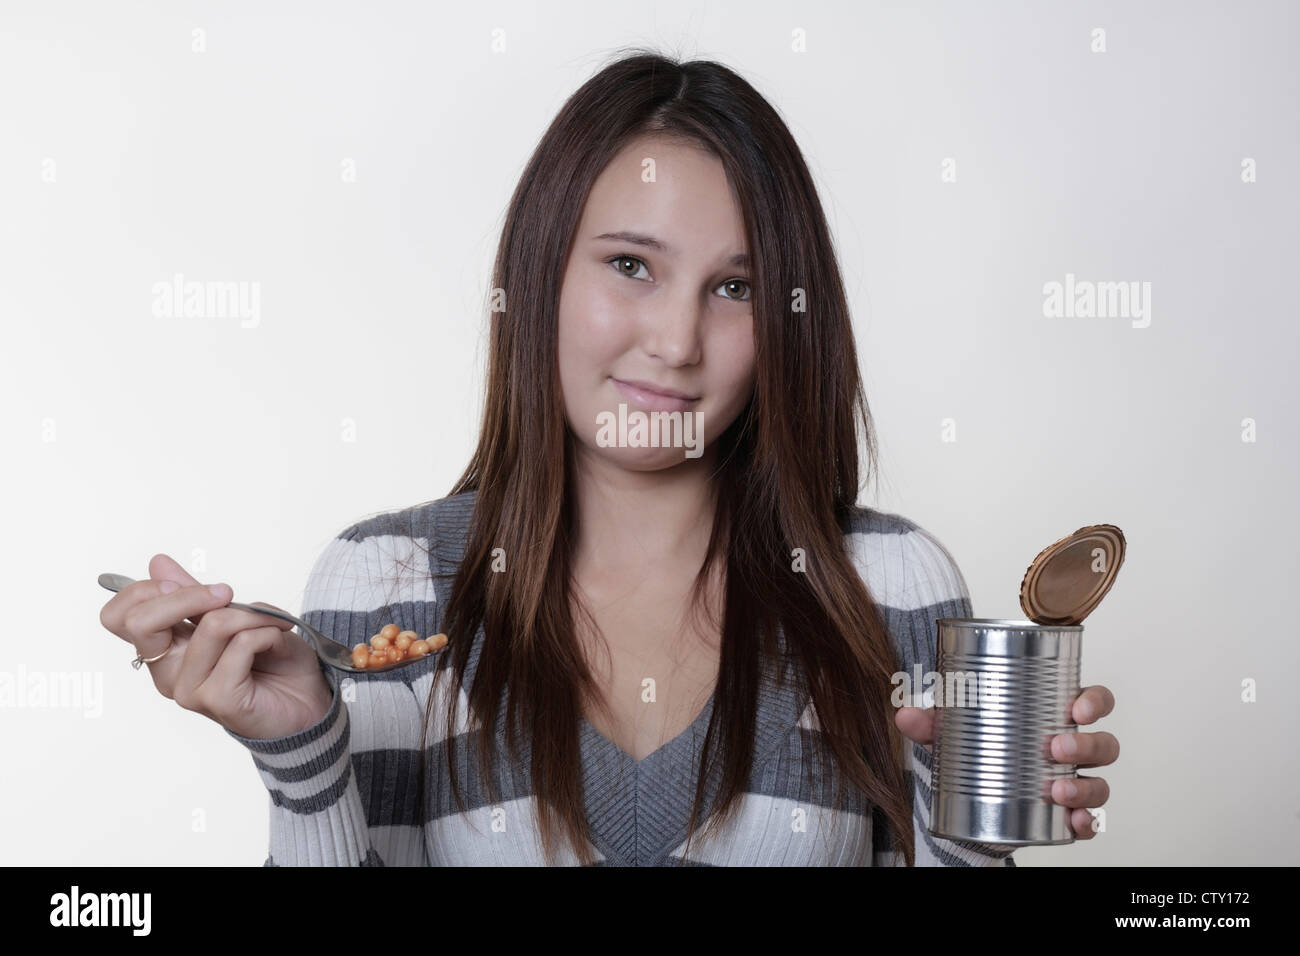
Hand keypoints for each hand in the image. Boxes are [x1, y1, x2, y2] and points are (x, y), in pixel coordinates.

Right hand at [99, 553, 334, 738]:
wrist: (307, 700)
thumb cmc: (272, 661)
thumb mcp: (232, 615)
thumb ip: (193, 594)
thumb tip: (158, 563)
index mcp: (163, 649)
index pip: (118, 616)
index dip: (147, 589)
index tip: (190, 584)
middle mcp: (167, 673)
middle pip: (141, 621)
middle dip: (191, 594)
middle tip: (228, 594)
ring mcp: (189, 690)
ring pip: (211, 626)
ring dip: (251, 615)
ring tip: (273, 625)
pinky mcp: (218, 700)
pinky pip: (242, 645)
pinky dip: (268, 634)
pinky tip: (277, 645)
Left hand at [896, 685, 1117, 839]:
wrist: (967, 803)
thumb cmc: (972, 750)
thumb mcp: (949, 732)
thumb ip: (928, 722)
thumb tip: (905, 714)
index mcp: (1053, 715)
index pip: (1091, 701)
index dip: (1094, 701)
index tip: (1079, 708)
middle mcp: (1071, 749)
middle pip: (1103, 743)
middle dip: (1087, 745)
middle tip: (1057, 748)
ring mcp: (1073, 783)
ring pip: (1099, 783)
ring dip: (1085, 786)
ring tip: (1058, 790)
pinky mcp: (1066, 816)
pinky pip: (1090, 821)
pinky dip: (1088, 822)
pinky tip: (1075, 822)